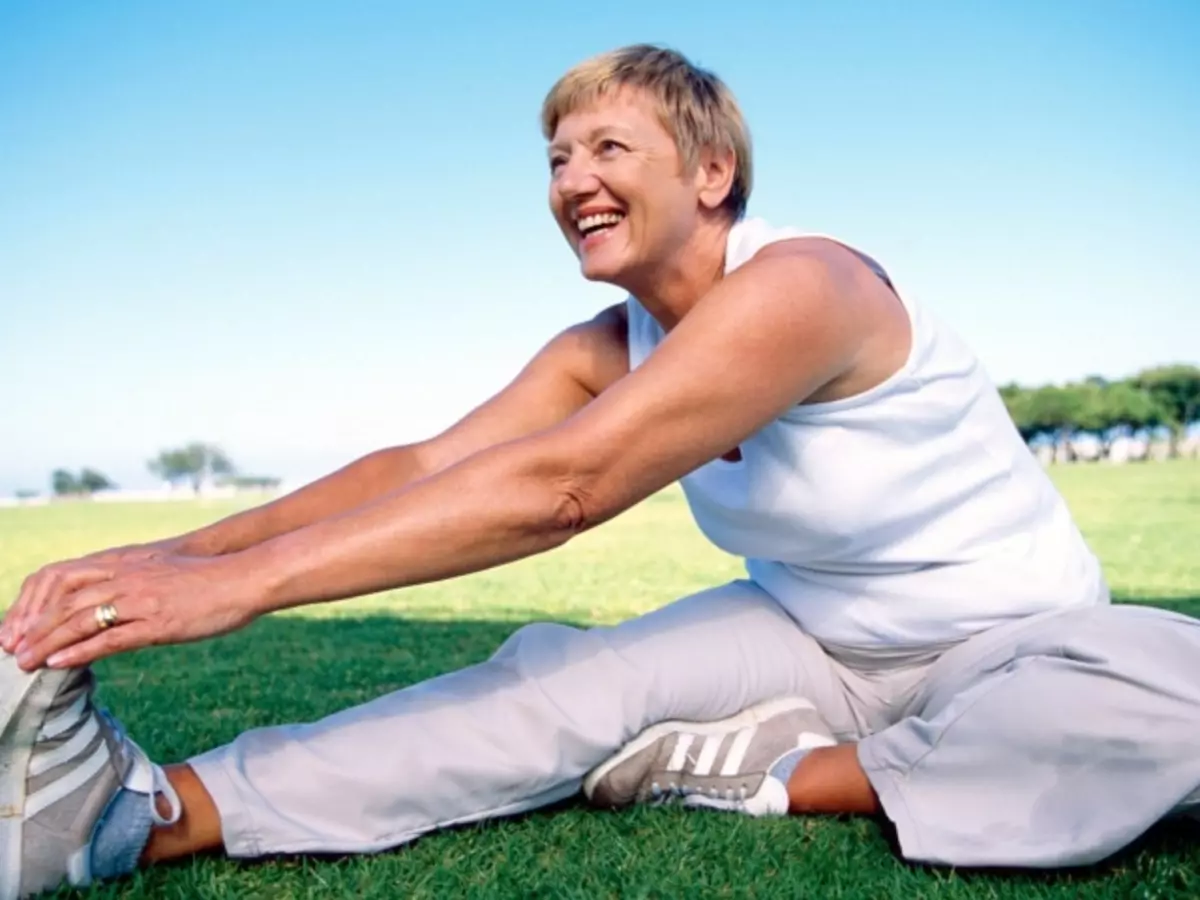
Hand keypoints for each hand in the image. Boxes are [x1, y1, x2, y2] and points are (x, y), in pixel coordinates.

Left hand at [11, 554, 261, 670]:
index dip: (34, 602)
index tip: (19, 627)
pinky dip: (80, 651)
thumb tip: (114, 603)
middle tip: (10, 650)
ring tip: (25, 663)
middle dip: (32, 626)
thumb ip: (134, 582)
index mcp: (125, 563)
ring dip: (47, 642)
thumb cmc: (210, 577)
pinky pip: (111, 637)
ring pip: (80, 619)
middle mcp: (127, 577)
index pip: (61, 577)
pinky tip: (60, 663)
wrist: (245, 577)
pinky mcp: (159, 622)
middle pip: (64, 600)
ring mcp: (142, 599)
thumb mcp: (162, 572)